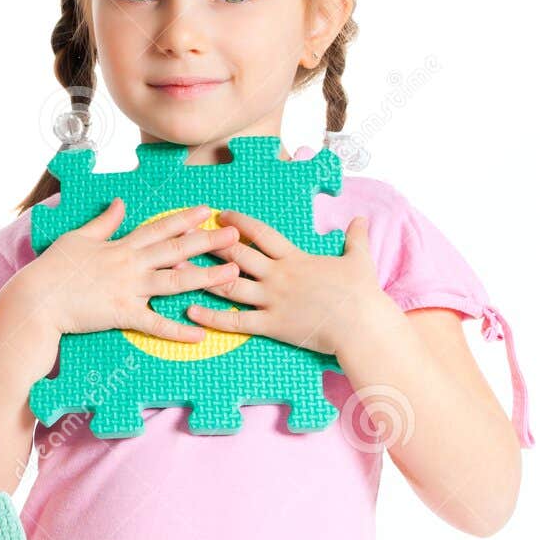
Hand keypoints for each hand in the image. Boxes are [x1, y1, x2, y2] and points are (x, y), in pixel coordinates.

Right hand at [19, 198, 241, 341]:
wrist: (38, 298)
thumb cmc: (54, 267)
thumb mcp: (79, 236)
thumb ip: (104, 221)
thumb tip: (120, 203)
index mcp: (121, 245)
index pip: (159, 228)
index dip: (184, 218)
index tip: (207, 210)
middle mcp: (130, 264)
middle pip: (176, 249)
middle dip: (208, 241)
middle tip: (236, 235)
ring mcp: (129, 289)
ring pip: (174, 281)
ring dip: (206, 277)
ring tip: (233, 274)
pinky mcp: (123, 314)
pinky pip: (156, 323)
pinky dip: (179, 330)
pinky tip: (201, 334)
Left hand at [183, 210, 387, 355]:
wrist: (363, 325)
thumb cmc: (362, 294)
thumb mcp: (360, 260)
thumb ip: (356, 238)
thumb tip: (362, 219)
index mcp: (294, 258)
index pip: (260, 234)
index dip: (238, 222)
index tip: (219, 215)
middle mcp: (278, 276)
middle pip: (237, 255)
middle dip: (210, 243)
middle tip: (187, 234)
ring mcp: (272, 300)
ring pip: (229, 285)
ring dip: (201, 275)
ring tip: (176, 267)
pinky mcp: (271, 325)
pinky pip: (235, 321)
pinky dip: (211, 316)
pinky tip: (190, 310)